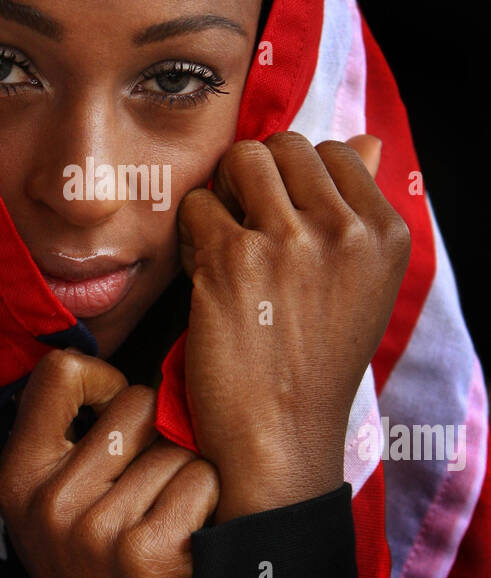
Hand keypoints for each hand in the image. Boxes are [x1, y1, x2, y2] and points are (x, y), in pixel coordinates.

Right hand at [0, 349, 218, 577]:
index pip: (59, 372)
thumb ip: (70, 435)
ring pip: (176, 447)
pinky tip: (188, 534)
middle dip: (157, 435)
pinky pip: (201, 481)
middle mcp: (51, 501)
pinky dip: (208, 501)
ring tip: (164, 517)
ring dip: (185, 475)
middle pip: (137, 405)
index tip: (115, 415)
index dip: (103, 381)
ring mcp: (99, 529)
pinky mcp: (149, 552)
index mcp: (19, 476)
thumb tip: (129, 370)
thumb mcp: (47, 501)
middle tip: (148, 483)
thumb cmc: (89, 564)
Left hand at [177, 132, 410, 522]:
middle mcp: (345, 230)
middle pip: (283, 146)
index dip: (296, 178)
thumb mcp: (362, 284)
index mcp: (385, 233)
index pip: (333, 149)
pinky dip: (192, 235)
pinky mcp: (232, 257)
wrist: (281, 438)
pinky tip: (206, 275)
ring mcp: (289, 241)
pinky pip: (197, 204)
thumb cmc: (315, 361)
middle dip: (256, 179)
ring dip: (223, 196)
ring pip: (239, 160)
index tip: (285, 221)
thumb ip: (359, 207)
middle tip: (248, 230)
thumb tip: (366, 139)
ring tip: (227, 244)